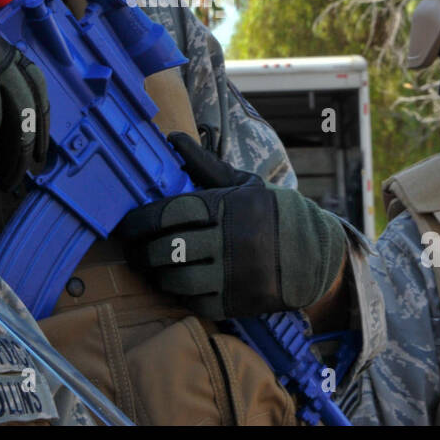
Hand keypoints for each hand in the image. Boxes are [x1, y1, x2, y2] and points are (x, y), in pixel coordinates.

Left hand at [116, 132, 345, 319]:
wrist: (312, 252)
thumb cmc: (269, 213)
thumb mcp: (242, 184)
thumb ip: (204, 165)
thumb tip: (173, 138)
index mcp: (225, 207)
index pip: (169, 213)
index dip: (140, 221)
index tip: (126, 225)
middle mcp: (227, 240)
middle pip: (166, 249)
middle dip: (142, 251)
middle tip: (133, 250)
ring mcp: (232, 274)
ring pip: (176, 278)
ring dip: (157, 274)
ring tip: (152, 268)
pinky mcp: (235, 301)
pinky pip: (193, 301)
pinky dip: (179, 293)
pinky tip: (176, 283)